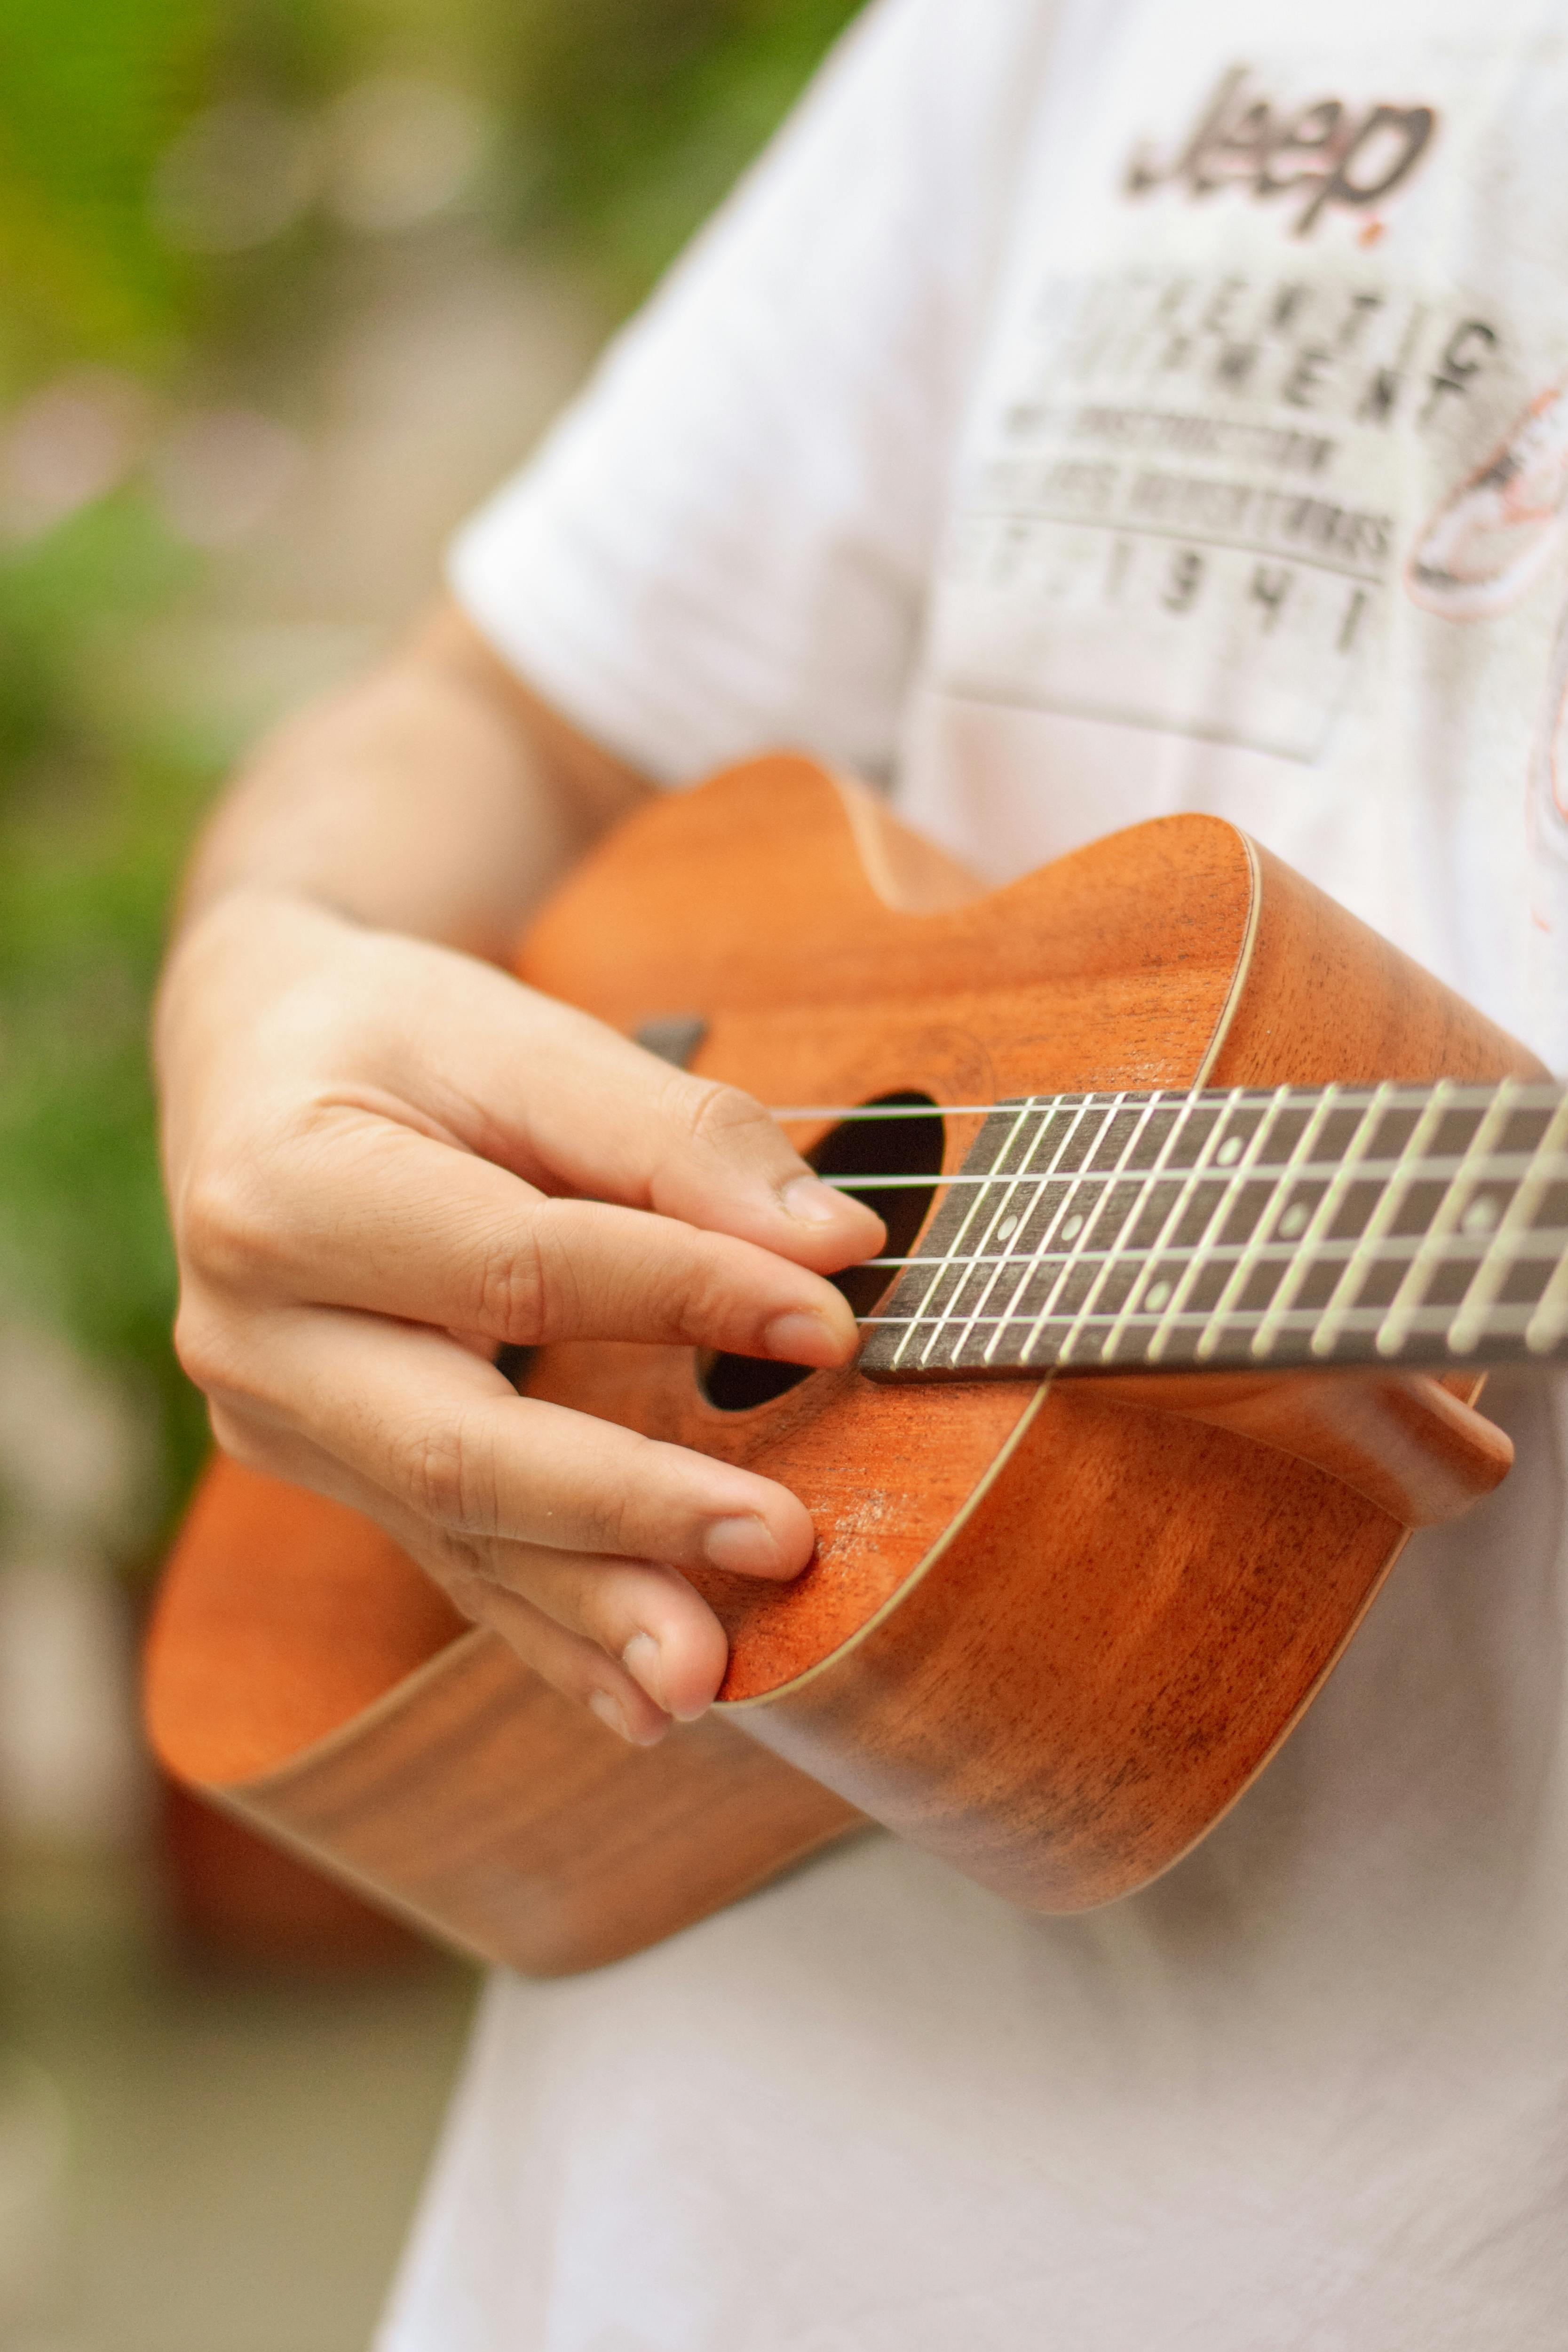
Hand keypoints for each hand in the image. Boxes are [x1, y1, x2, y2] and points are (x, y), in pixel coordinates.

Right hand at [157, 888, 883, 1744]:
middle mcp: (258, 1332)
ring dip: (595, 1608)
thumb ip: (672, 1135)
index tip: (830, 1323)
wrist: (255, 1070)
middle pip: (458, 1445)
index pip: (520, 1266)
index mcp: (283, 1192)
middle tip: (779, 1542)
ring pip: (456, 1533)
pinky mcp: (329, 1475)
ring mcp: (281, 1424)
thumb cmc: (399, 1040)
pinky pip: (451, 1566)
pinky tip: (639, 1703)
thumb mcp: (520, 1037)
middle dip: (628, 1505)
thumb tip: (834, 1244)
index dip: (686, 1293)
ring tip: (713, 1672)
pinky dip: (551, 1635)